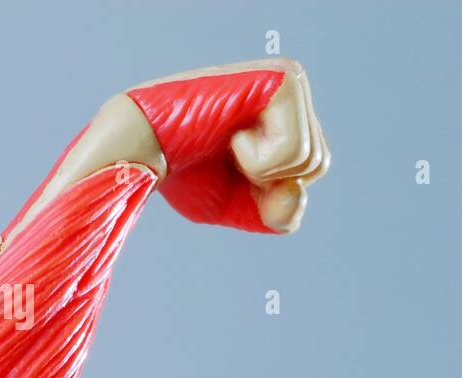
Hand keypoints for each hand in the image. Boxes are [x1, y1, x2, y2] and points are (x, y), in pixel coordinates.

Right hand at [127, 58, 329, 233]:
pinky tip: (230, 135)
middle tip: (228, 155)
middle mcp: (292, 87)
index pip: (315, 170)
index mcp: (290, 112)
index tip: (233, 167)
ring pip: (309, 159)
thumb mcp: (246, 209)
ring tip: (227, 142)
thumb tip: (295, 190)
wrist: (143, 149)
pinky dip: (258, 162)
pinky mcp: (278, 80)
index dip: (274, 189)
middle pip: (318, 164)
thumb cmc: (190, 174)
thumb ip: (284, 214)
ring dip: (261, 170)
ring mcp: (287, 79)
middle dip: (270, 180)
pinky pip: (294, 151)